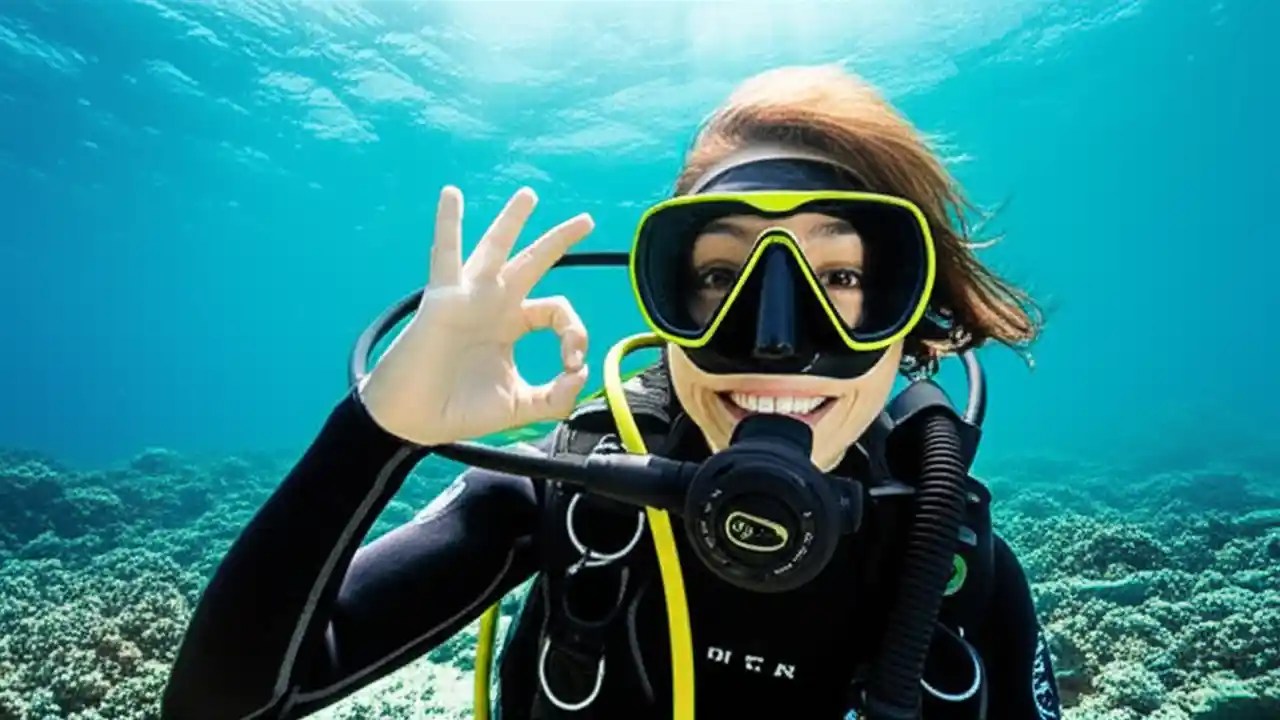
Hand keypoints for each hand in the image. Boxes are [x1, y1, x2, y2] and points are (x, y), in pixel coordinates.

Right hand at [358, 185, 592, 445]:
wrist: (414, 419)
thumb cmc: (460, 410)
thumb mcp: (522, 407)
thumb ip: (556, 396)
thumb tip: (581, 375)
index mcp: (512, 325)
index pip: (556, 311)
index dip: (575, 333)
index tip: (572, 364)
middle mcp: (493, 305)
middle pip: (533, 263)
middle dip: (559, 240)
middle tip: (586, 220)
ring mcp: (469, 298)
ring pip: (495, 248)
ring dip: (512, 219)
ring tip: (530, 195)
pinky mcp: (444, 299)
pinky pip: (445, 255)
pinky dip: (447, 223)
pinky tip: (451, 196)